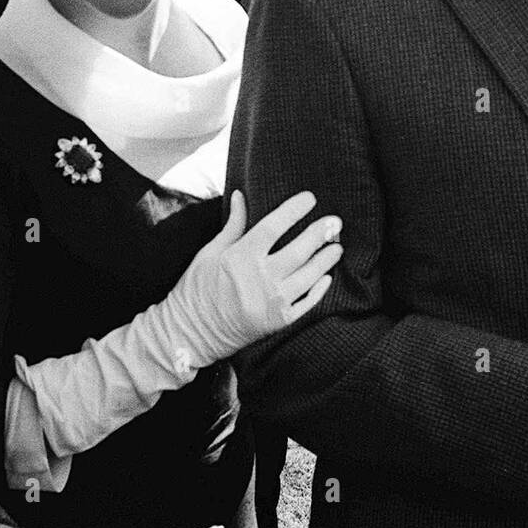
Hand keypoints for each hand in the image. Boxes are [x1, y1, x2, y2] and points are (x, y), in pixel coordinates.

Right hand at [157, 189, 342, 368]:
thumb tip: (240, 195)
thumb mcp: (210, 251)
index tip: (310, 199)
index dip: (294, 209)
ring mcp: (272, 302)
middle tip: (335, 222)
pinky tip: (327, 277)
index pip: (275, 226)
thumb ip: (233, 224)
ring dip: (326, 260)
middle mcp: (260, 278)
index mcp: (241, 256)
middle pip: (299, 250)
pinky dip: (319, 289)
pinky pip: (307, 303)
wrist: (190, 332)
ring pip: (309, 276)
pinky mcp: (278, 321)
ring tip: (337, 247)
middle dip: (320, 233)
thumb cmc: (196, 288)